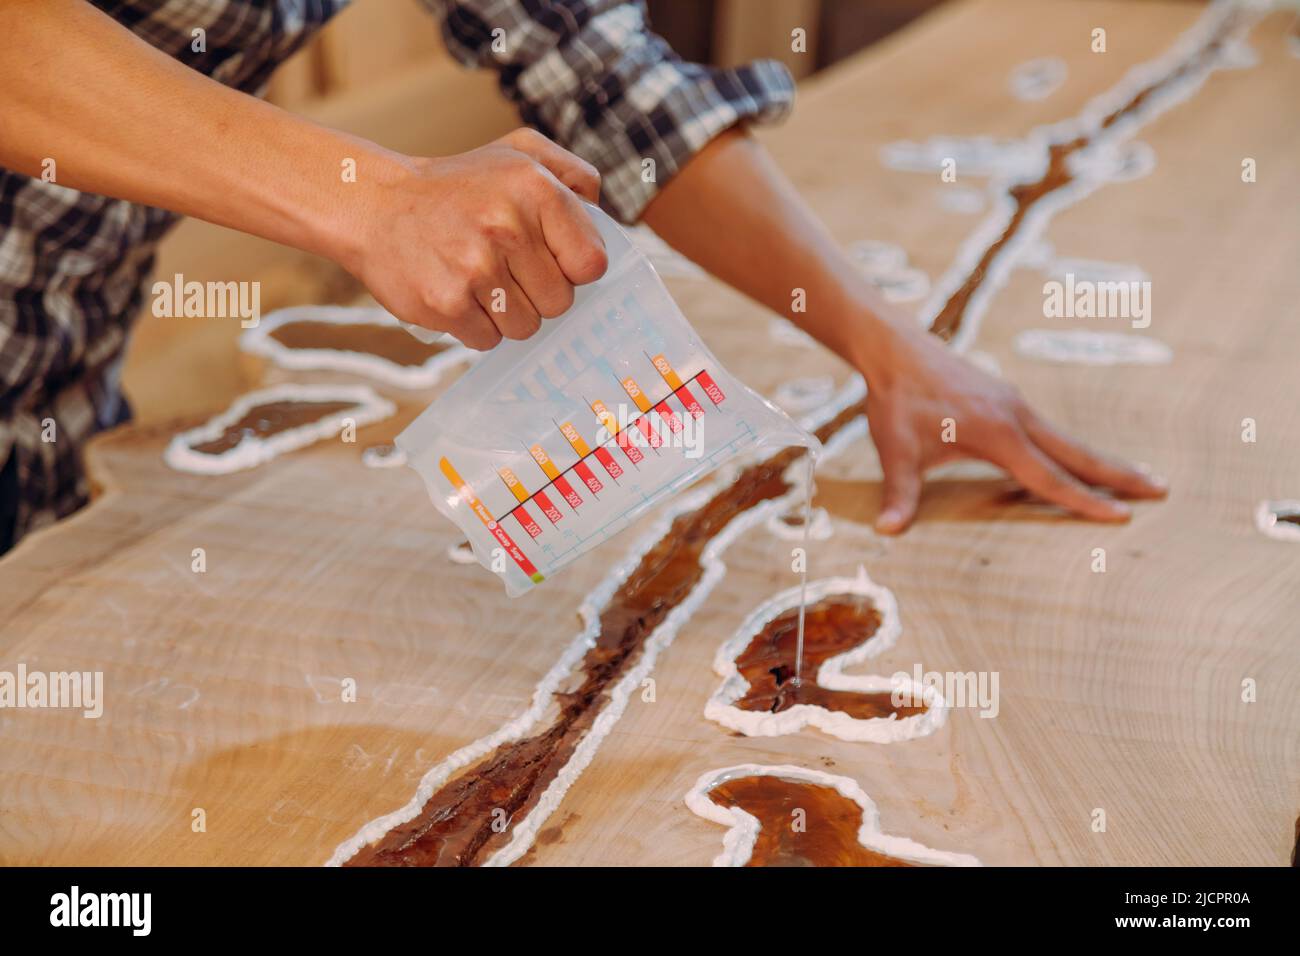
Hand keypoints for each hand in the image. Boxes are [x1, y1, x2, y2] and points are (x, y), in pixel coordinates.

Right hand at [341, 128, 607, 349]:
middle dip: (539, 293)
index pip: (592, 264)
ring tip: (481, 281)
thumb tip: (604, 217)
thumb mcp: (519, 152)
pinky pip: (488, 340)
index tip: (552, 260)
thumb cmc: (458, 186)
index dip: (574, 269)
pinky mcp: (445, 303)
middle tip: (508, 269)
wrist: (375, 205)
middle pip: (560, 302)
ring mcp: (474, 268)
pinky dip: (476, 326)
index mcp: (534, 188)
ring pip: (525, 326)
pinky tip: (458, 294)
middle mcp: (506, 226)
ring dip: (508, 314)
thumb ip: (574, 176)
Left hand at [854, 313, 1168, 533]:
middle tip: (1162, 491)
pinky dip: (1074, 447)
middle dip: (1119, 474)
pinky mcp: (1007, 398)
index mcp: (998, 432)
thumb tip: (886, 532)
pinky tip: (1081, 459)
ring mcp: (1015, 403)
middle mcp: (1017, 415)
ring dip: (1102, 459)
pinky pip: (1050, 430)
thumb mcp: (895, 449)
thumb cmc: (897, 400)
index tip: (1123, 517)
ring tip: (1137, 477)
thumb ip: (899, 492)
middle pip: (1077, 452)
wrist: (896, 349)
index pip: (1049, 476)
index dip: (1084, 501)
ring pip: (1067, 438)